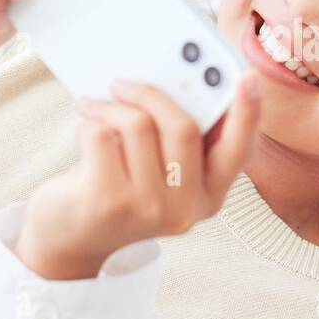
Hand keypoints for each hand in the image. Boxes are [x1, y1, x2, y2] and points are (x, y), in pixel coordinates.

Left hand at [15, 73, 263, 279]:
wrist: (69, 240)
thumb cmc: (116, 191)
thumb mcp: (159, 173)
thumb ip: (177, 139)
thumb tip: (176, 82)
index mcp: (209, 196)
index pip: (238, 151)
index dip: (247, 113)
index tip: (249, 78)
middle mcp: (186, 208)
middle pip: (184, 127)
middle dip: (152, 94)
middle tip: (123, 83)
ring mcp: (149, 210)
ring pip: (138, 125)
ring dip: (109, 107)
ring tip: (94, 107)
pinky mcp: (108, 204)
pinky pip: (101, 135)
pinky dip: (88, 124)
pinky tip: (83, 135)